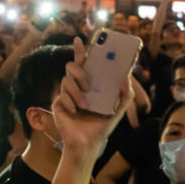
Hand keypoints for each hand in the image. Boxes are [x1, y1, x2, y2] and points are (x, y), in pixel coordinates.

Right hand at [52, 37, 132, 155]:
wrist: (88, 143)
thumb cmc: (101, 126)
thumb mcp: (118, 110)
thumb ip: (125, 94)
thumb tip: (126, 77)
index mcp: (89, 84)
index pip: (84, 62)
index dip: (81, 50)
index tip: (80, 40)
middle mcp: (76, 86)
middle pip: (71, 66)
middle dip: (79, 72)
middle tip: (87, 85)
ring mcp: (65, 94)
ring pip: (66, 80)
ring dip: (76, 93)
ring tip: (84, 106)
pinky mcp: (58, 103)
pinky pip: (62, 96)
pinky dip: (70, 104)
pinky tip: (74, 113)